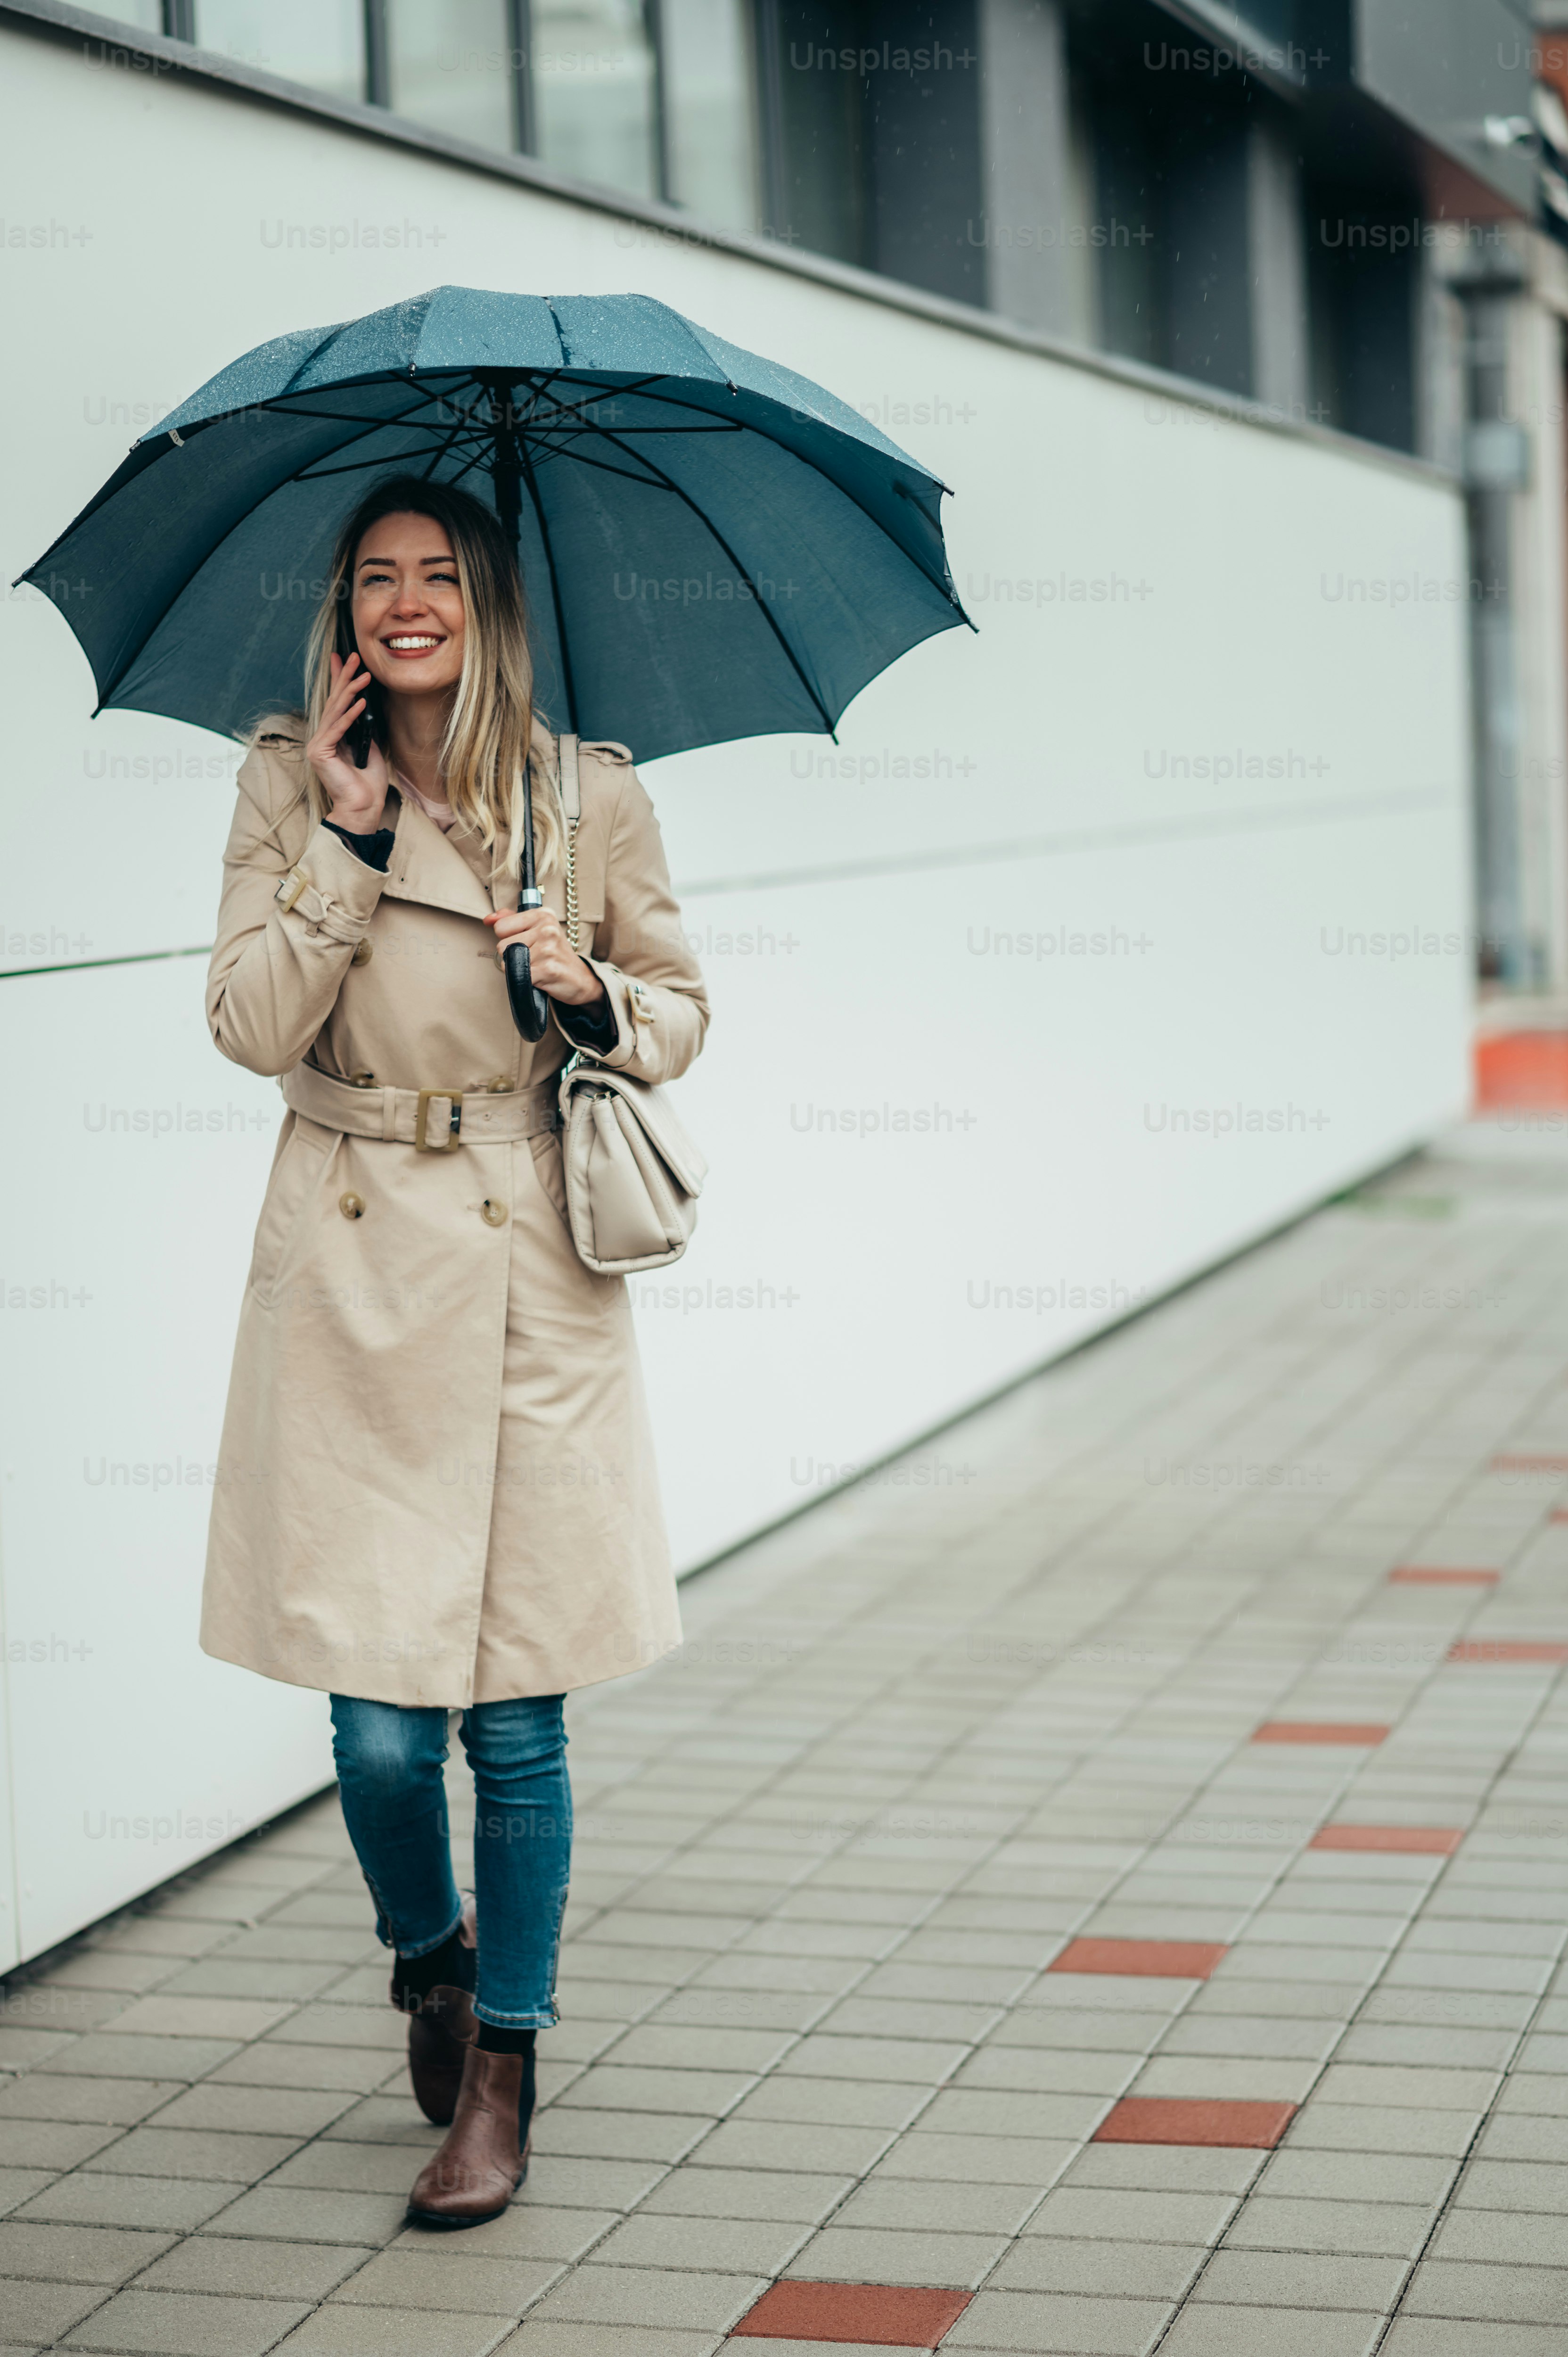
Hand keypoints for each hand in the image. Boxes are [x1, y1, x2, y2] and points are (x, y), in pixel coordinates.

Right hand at [305, 651, 389, 830]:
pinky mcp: (319, 753)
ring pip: (335, 712)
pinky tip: (361, 701)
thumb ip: (362, 731)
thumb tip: (364, 710)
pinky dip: (350, 715)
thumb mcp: (369, 750)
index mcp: (331, 737)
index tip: (342, 659)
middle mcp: (321, 739)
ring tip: (362, 674)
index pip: (335, 703)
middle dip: (344, 677)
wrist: (363, 809)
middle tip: (352, 656)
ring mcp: (318, 745)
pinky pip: (338, 729)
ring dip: (350, 691)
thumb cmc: (367, 785)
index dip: (338, 680)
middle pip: (333, 702)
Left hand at [484, 905, 606, 1006]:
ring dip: (518, 969)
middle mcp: (547, 929)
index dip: (508, 938)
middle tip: (533, 958)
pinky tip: (539, 977)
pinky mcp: (547, 969)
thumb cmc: (555, 954)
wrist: (580, 979)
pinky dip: (524, 980)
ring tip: (536, 967)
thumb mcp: (536, 930)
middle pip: (502, 945)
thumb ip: (510, 920)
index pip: (501, 927)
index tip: (527, 942)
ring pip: (508, 961)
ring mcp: (547, 949)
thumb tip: (488, 919)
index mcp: (543, 915)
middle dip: (513, 956)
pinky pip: (517, 976)